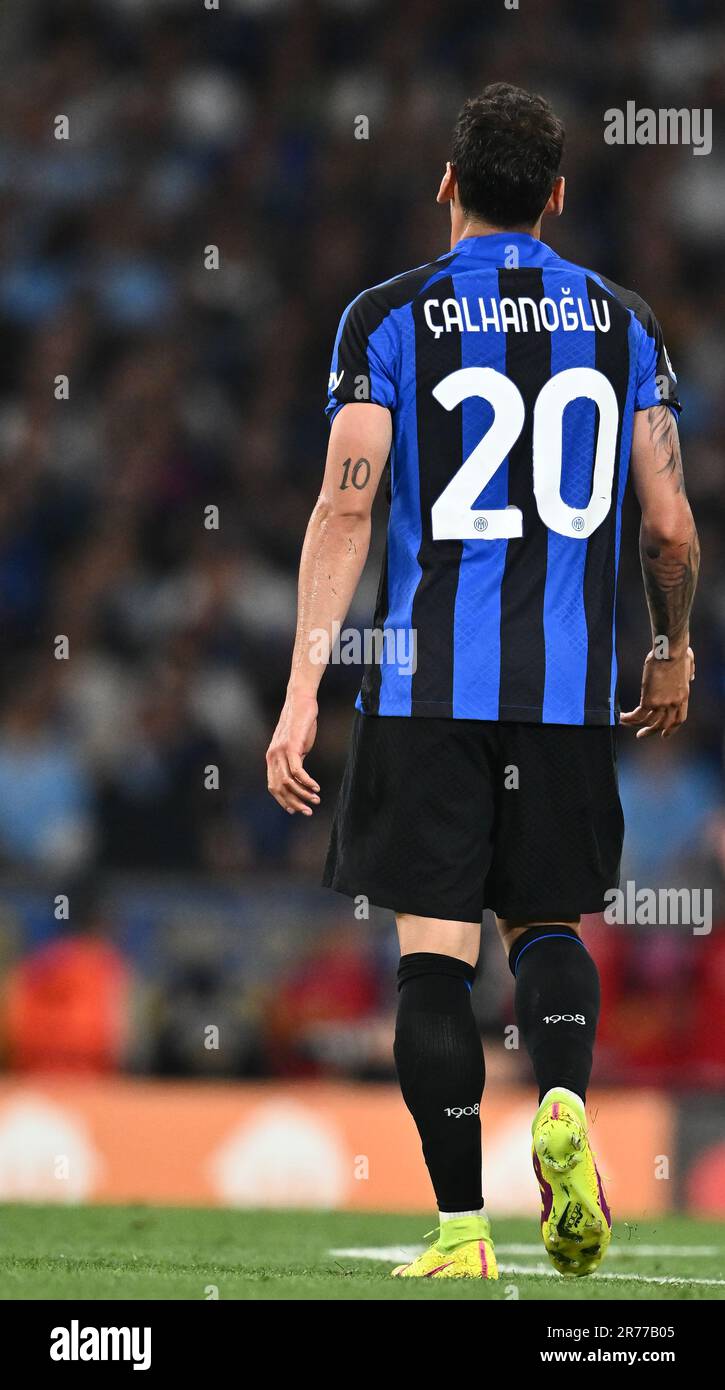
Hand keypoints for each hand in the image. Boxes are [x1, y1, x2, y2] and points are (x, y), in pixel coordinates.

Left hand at [266, 692, 319, 813]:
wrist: (301, 702)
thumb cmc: (300, 724)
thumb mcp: (296, 747)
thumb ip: (294, 761)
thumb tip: (299, 779)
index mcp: (272, 759)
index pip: (273, 787)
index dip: (284, 801)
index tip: (297, 810)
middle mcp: (273, 757)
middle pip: (280, 788)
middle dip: (294, 803)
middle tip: (309, 811)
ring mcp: (281, 752)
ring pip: (289, 782)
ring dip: (303, 794)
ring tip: (316, 800)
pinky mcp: (292, 747)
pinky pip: (298, 771)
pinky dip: (307, 782)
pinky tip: (316, 787)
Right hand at [620, 646, 694, 738]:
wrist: (671, 651)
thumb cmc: (679, 652)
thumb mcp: (689, 664)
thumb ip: (689, 672)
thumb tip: (691, 675)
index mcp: (683, 696)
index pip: (679, 719)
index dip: (671, 729)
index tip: (664, 735)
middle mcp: (673, 703)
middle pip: (663, 725)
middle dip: (651, 732)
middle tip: (641, 735)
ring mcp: (662, 703)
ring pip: (648, 722)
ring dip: (636, 726)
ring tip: (625, 724)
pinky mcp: (649, 700)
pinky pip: (638, 715)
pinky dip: (629, 719)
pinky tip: (622, 717)